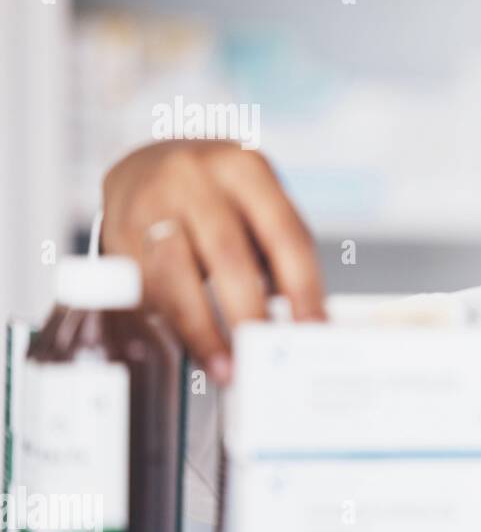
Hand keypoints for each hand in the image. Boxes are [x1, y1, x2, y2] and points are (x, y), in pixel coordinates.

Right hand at [101, 140, 324, 383]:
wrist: (146, 162)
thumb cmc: (217, 193)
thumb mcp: (256, 200)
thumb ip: (280, 250)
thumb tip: (304, 319)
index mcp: (244, 168)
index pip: (284, 234)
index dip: (303, 286)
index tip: (313, 327)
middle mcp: (193, 179)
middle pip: (228, 256)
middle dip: (249, 313)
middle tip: (265, 356)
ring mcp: (149, 204)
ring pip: (176, 277)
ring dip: (204, 331)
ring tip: (227, 368)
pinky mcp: (116, 232)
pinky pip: (144, 288)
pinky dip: (172, 325)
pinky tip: (194, 349)